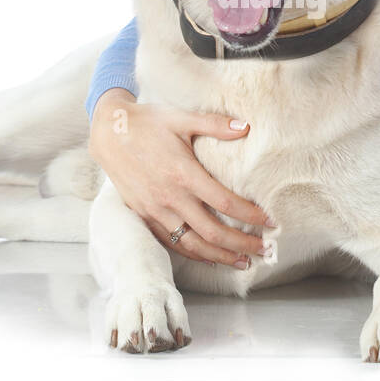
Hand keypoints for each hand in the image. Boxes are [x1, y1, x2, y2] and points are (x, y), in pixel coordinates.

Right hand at [87, 88, 272, 267]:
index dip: (250, 215)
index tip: (270, 221)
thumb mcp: (181, 118)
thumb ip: (215, 124)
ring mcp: (156, 210)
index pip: (224, 202)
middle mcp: (170, 197)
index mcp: (183, 173)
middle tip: (264, 249)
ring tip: (244, 262)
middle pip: (213, 232)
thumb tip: (247, 127)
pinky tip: (211, 257)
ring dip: (221, 256)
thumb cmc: (147, 122)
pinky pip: (172, 242)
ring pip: (193, 244)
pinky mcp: (145, 215)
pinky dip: (194, 254)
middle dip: (242, 244)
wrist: (109, 132)